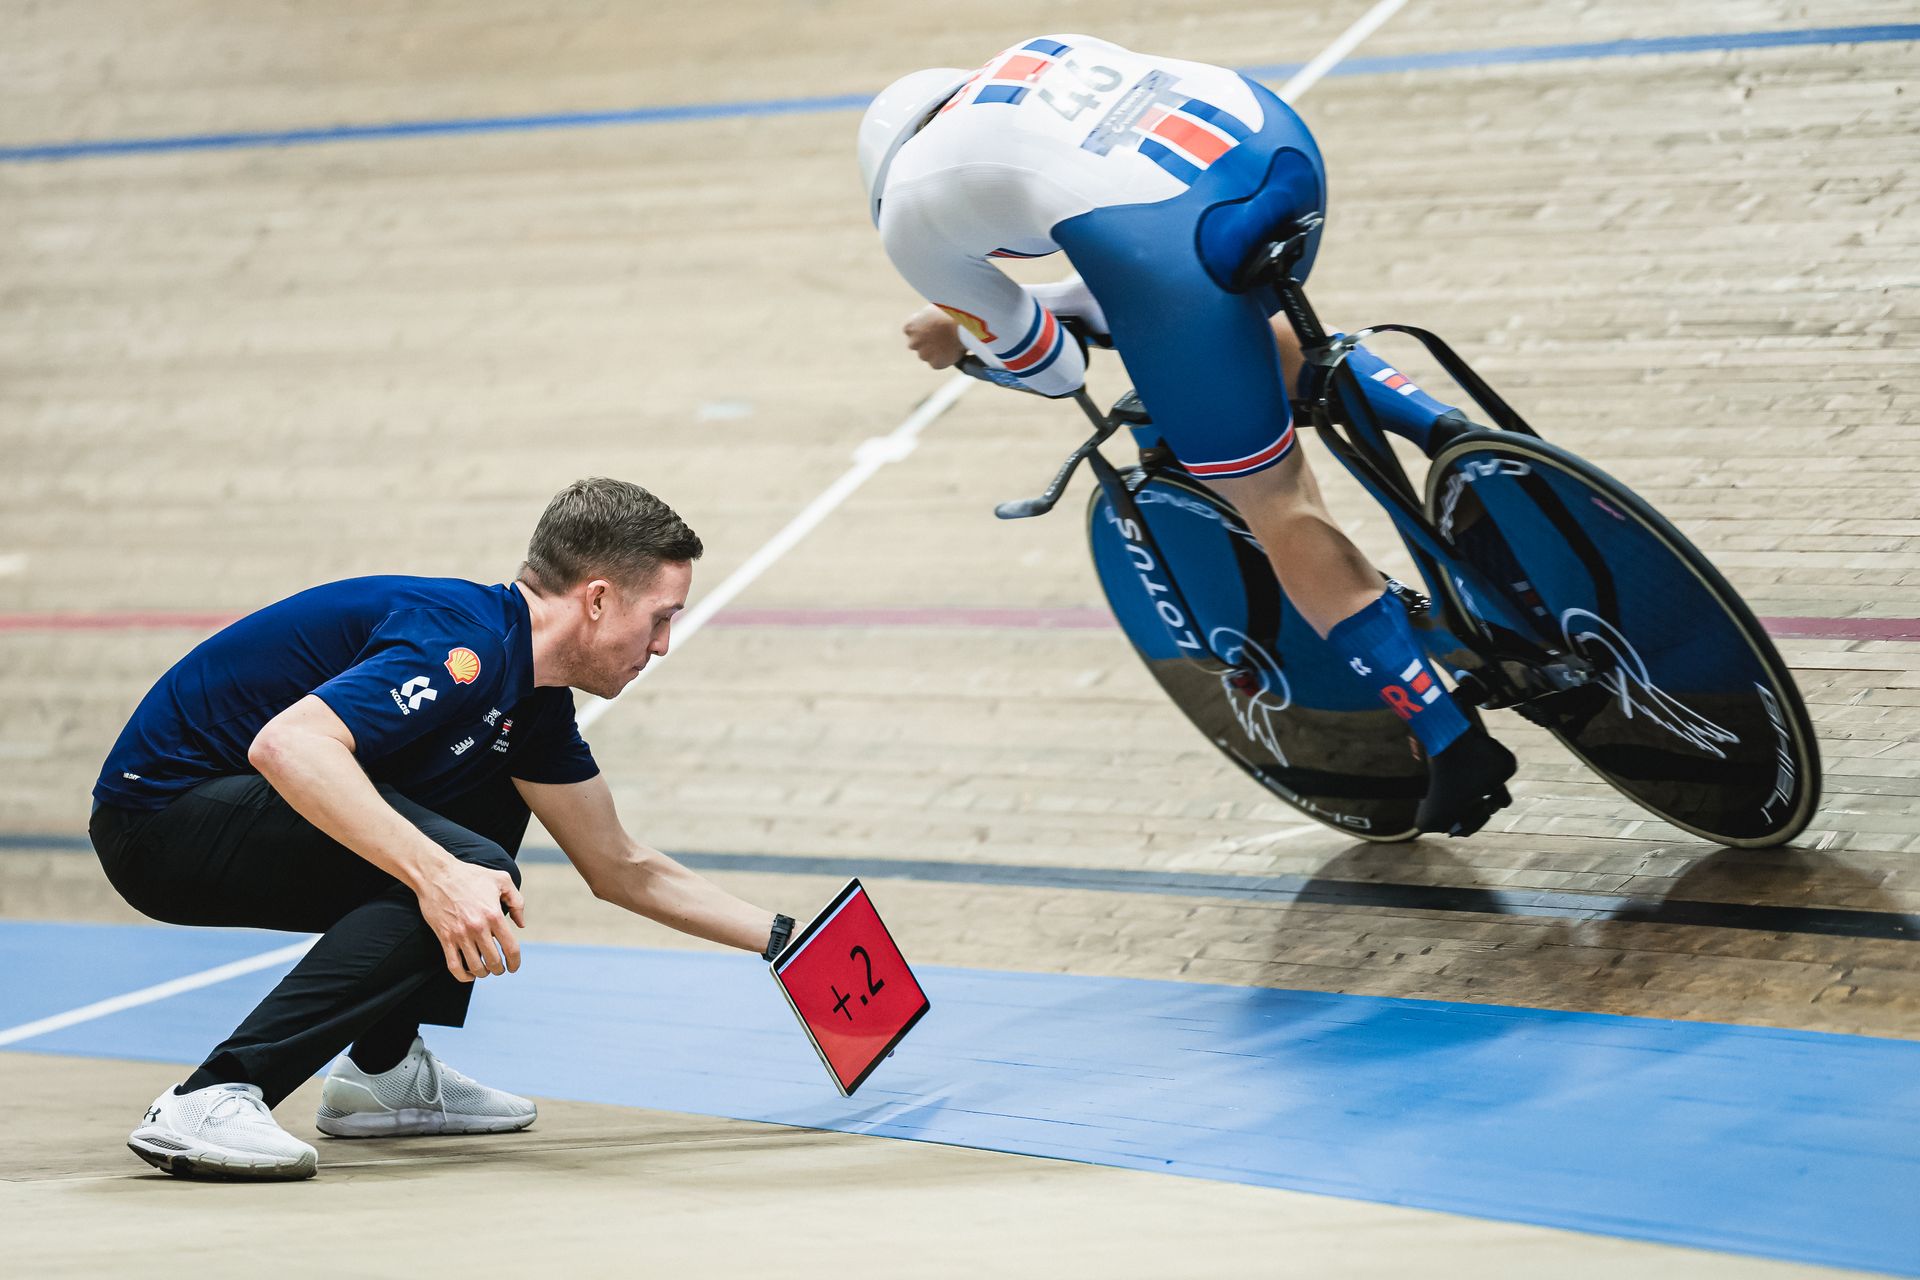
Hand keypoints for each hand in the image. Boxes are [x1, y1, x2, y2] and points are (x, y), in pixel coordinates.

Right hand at [417, 860, 524, 981]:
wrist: (437, 874)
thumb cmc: (470, 875)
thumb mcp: (502, 880)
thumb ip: (517, 902)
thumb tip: (521, 924)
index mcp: (494, 915)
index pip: (511, 948)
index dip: (515, 962)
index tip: (514, 967)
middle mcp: (478, 927)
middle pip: (494, 961)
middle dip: (499, 969)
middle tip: (500, 968)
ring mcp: (460, 934)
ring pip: (475, 967)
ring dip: (483, 973)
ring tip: (486, 970)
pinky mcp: (444, 937)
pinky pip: (454, 965)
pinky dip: (463, 976)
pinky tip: (469, 974)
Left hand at [903, 305, 965, 368]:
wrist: (962, 324)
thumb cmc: (951, 312)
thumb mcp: (934, 310)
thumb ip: (928, 319)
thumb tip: (932, 322)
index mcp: (910, 327)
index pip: (911, 331)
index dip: (922, 330)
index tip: (931, 329)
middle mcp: (914, 342)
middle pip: (917, 345)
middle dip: (926, 343)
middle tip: (941, 338)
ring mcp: (924, 355)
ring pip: (928, 355)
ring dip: (936, 352)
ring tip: (951, 342)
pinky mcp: (935, 364)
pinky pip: (939, 363)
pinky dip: (945, 359)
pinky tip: (954, 350)